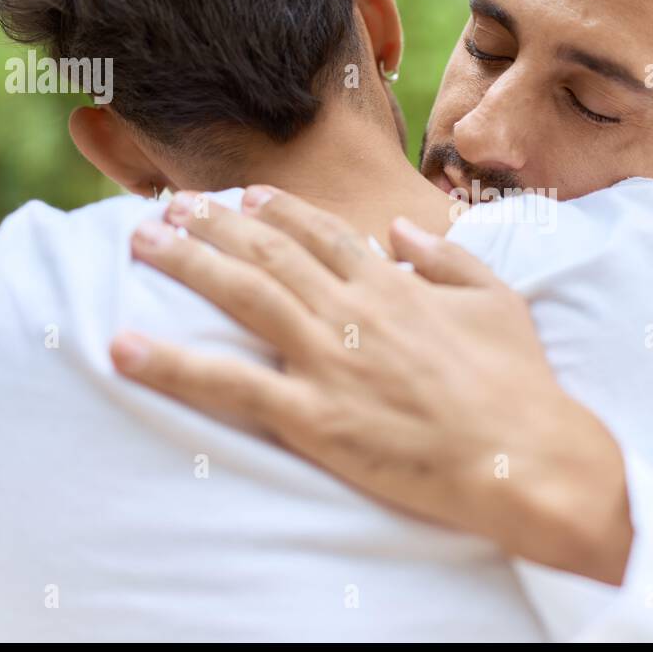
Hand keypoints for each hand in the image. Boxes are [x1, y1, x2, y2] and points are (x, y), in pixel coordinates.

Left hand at [111, 187, 632, 584]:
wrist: (526, 456)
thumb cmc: (519, 382)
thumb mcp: (496, 300)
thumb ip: (444, 258)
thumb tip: (401, 228)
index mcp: (394, 284)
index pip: (322, 232)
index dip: (277, 209)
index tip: (244, 194)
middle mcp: (352, 310)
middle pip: (268, 251)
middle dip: (212, 222)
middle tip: (166, 206)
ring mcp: (328, 361)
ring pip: (241, 296)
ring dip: (185, 263)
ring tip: (139, 242)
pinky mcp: (313, 417)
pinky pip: (229, 386)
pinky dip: (173, 365)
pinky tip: (126, 348)